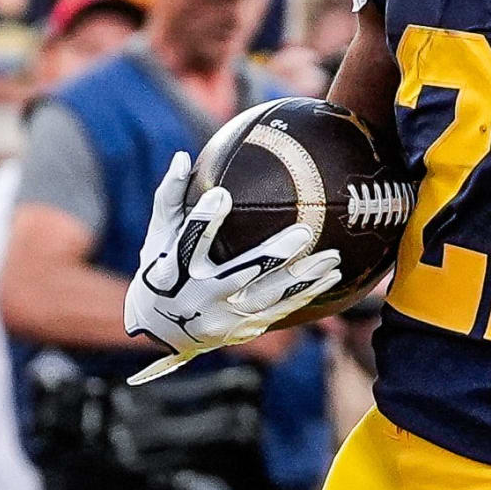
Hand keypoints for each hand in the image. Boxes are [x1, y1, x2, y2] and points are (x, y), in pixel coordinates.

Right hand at [120, 142, 343, 375]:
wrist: (164, 332)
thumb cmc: (161, 272)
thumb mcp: (158, 237)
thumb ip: (171, 198)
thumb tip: (181, 157)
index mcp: (176, 270)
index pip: (190, 243)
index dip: (204, 220)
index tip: (220, 195)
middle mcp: (202, 297)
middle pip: (240, 274)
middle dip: (274, 256)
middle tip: (305, 233)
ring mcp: (225, 317)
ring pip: (269, 296)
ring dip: (303, 278)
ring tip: (332, 257)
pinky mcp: (244, 329)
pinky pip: (280, 311)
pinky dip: (306, 294)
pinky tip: (332, 277)